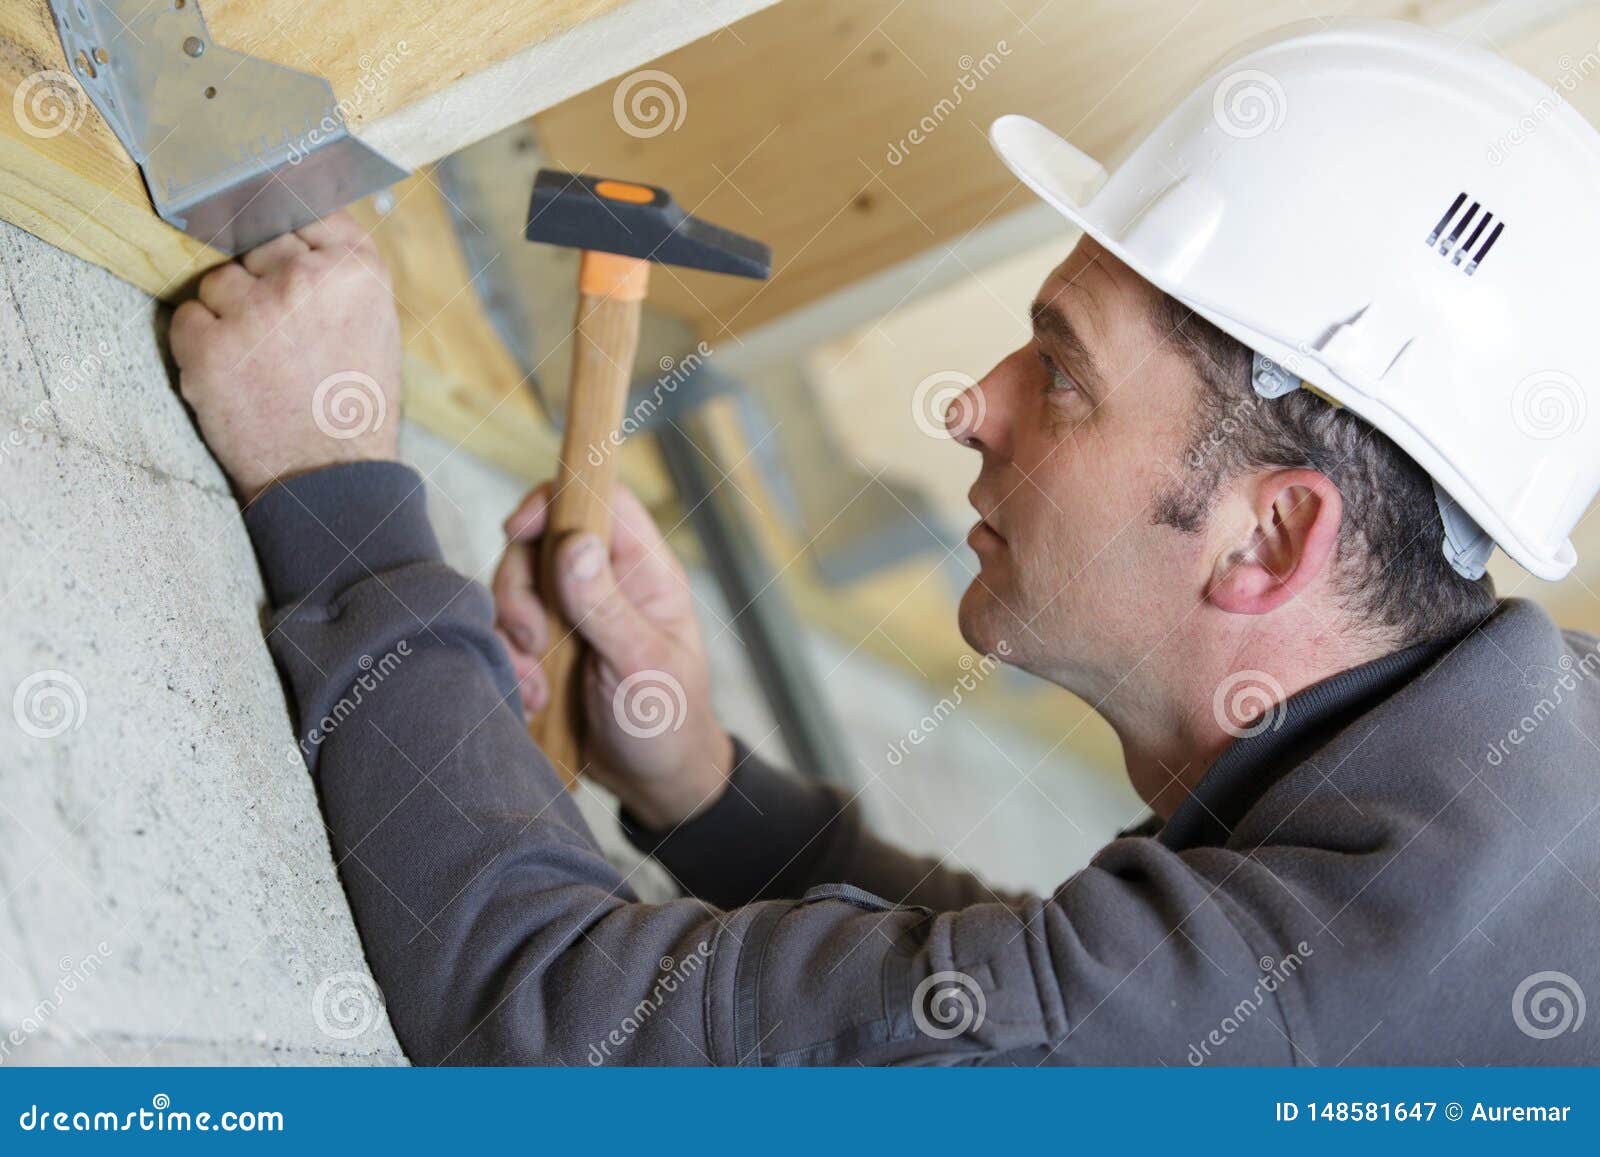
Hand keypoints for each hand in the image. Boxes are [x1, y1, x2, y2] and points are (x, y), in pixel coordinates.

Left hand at [170, 212, 402, 500]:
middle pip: (255, 247)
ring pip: (217, 282)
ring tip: (261, 362)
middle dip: (261, 283)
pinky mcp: (209, 343)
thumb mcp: (375, 325)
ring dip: (228, 316)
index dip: (291, 244)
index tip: (288, 269)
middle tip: (282, 335)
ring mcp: (254, 309)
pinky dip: (201, 347)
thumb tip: (290, 235)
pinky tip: (236, 378)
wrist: (331, 476)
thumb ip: (339, 275)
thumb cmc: (354, 405)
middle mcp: (306, 279)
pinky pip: (187, 319)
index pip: (302, 213)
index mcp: (357, 269)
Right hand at [492, 481, 733, 827]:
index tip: (518, 530)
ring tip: (536, 684)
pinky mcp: (547, 647)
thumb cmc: (669, 722)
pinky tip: (531, 699)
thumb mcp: (642, 665)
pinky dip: (508, 663)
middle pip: (539, 541)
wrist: (656, 784)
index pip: (599, 499)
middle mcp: (606, 582)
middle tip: (535, 641)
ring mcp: (574, 613)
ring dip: (512, 634)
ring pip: (515, 588)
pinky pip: (506, 633)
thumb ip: (605, 605)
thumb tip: (572, 543)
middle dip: (521, 589)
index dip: (554, 499)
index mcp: (644, 571)